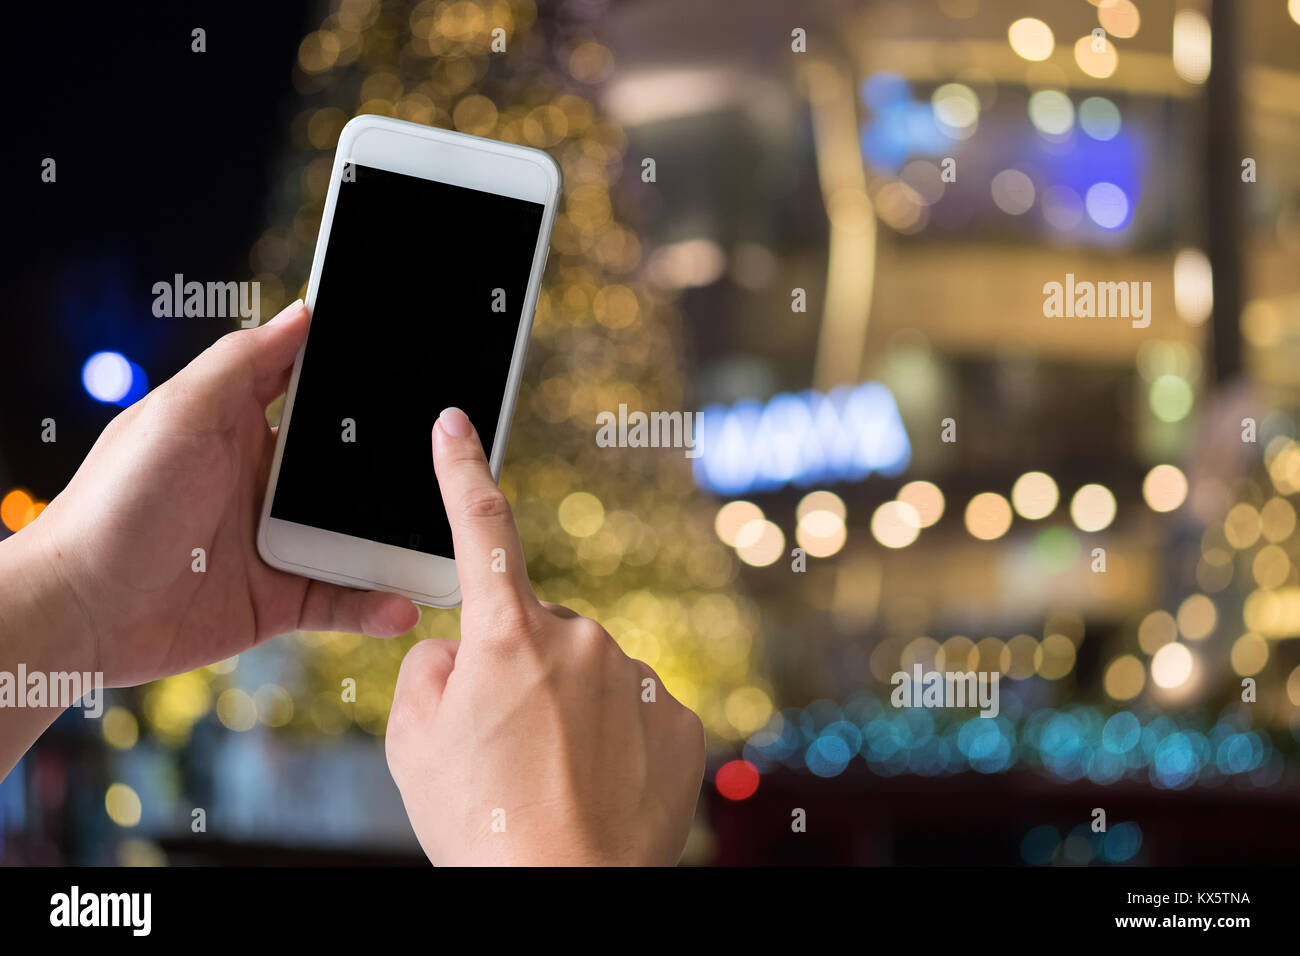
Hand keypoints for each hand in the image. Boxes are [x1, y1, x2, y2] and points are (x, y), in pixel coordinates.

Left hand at [13, 300, 418, 687]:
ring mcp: (274, 542)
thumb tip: (303, 311)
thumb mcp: (180, 412)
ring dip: (396, 543)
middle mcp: (263, 483)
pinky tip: (402, 603)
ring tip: (443, 545)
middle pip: (348, 470)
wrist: (79, 610)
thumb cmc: (116, 502)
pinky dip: (374, 603)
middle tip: (452, 466)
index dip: (359, 384)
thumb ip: (244, 362)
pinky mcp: (277, 600)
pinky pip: (340, 600)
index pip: (313, 396)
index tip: (416, 375)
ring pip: (356, 537)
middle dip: (397, 469)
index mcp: (241, 429)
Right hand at [385, 407, 705, 864]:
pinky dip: (615, 736)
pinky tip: (598, 783)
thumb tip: (459, 652)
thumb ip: (429, 670)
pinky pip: (636, 707)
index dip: (463, 469)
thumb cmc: (482, 826)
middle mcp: (581, 640)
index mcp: (507, 636)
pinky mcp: (681, 718)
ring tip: (551, 776)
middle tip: (505, 744)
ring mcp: (638, 677)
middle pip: (538, 630)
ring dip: (569, 707)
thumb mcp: (412, 745)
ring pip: (589, 672)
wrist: (567, 894)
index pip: (480, 528)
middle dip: (519, 668)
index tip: (459, 423)